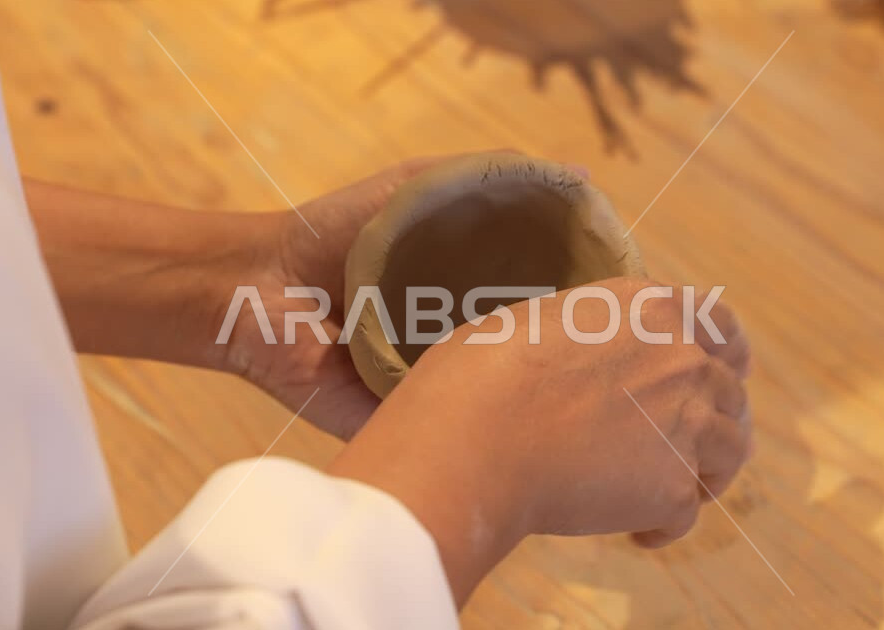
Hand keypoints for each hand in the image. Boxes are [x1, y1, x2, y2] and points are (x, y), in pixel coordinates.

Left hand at [222, 152, 588, 439]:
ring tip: (584, 387)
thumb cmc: (332, 232)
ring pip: (494, 394)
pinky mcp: (401, 421)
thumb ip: (486, 180)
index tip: (625, 306)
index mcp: (464, 294)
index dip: (578, 305)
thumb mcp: (414, 189)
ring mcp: (430, 386)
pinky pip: (447, 427)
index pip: (537, 305)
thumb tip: (578, 175)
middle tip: (616, 355)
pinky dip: (476, 422)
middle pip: (524, 353)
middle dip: (563, 355)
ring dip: (529, 391)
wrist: (257, 290)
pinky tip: (520, 415)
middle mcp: (455, 342)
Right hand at [327, 277, 751, 603]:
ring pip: (730, 452)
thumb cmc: (478, 376)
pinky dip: (664, 527)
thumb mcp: (535, 322)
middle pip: (731, 392)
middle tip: (691, 441)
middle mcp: (682, 361)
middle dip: (718, 417)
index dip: (727, 352)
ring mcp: (685, 425)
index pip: (719, 324)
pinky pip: (688, 514)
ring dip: (707, 472)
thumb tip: (576, 358)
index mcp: (648, 309)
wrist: (474, 442)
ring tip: (671, 493)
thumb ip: (586, 336)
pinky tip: (636, 534)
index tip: (729, 369)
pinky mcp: (673, 489)